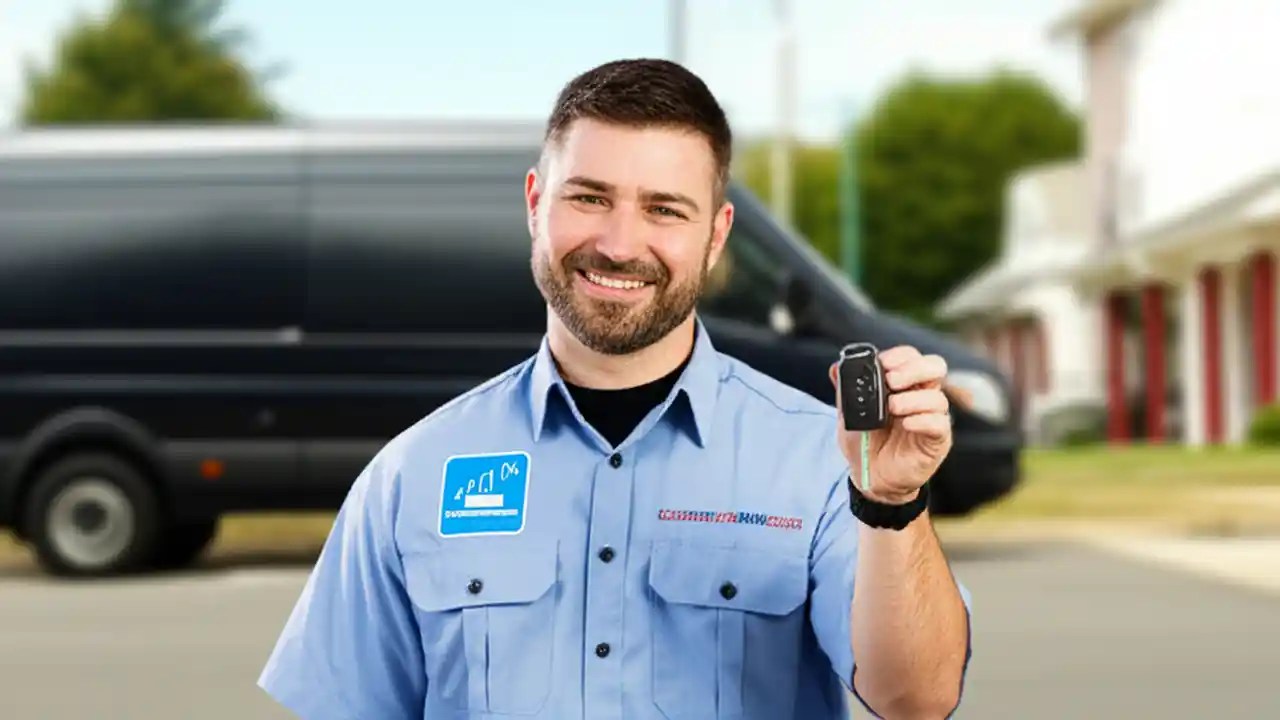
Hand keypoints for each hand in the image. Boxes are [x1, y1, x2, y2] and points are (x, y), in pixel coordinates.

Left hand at [828, 345, 952, 504]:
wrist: (871, 479)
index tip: (882, 364)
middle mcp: (921, 397)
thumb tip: (836, 368)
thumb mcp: (849, 415)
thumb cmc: (865, 444)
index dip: (899, 356)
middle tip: (891, 380)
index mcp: (903, 385)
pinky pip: (940, 424)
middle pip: (935, 367)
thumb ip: (845, 391)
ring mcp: (932, 418)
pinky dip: (922, 419)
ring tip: (891, 408)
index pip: (912, 357)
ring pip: (937, 397)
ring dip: (912, 399)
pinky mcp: (937, 441)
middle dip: (913, 368)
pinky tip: (906, 423)